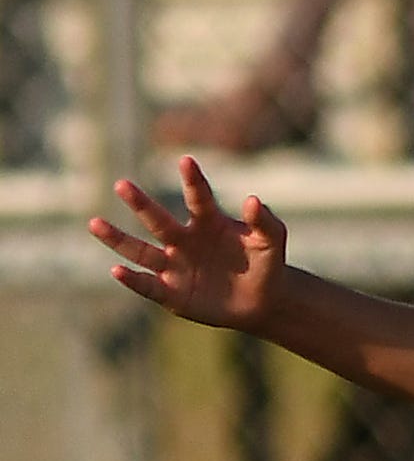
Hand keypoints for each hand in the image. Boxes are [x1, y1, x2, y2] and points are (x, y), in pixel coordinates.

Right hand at [90, 157, 287, 331]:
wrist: (263, 300)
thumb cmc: (266, 264)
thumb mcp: (272, 242)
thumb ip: (266, 221)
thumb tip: (254, 200)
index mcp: (208, 222)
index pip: (198, 198)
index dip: (193, 181)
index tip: (186, 160)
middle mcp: (184, 240)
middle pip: (158, 220)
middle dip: (141, 204)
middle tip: (122, 184)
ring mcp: (174, 266)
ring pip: (140, 251)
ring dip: (118, 239)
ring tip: (94, 223)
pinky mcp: (171, 293)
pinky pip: (148, 285)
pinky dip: (133, 280)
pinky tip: (116, 270)